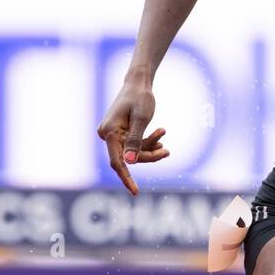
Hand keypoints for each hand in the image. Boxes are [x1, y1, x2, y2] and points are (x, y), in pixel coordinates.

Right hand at [97, 80, 168, 195]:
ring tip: (164, 137)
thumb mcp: (142, 119)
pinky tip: (160, 135)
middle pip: (128, 158)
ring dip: (150, 148)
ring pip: (133, 153)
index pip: (117, 162)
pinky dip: (147, 143)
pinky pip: (134, 145)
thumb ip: (136, 141)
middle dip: (148, 156)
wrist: (138, 83)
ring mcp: (112, 135)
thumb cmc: (140, 97)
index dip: (126, 178)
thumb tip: (130, 163)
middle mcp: (107, 135)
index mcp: (109, 133)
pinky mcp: (119, 134)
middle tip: (167, 152)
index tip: (136, 192)